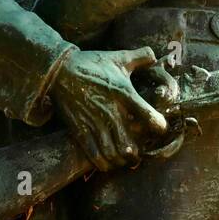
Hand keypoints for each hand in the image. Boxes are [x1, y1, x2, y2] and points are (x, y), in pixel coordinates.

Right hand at [51, 47, 175, 171]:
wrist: (58, 71)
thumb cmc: (91, 64)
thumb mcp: (118, 58)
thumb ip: (141, 57)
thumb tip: (156, 55)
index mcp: (124, 94)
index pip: (149, 117)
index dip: (159, 127)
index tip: (160, 129)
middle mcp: (111, 112)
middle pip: (131, 146)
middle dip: (139, 153)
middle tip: (141, 152)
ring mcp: (94, 124)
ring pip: (113, 155)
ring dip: (122, 161)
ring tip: (126, 159)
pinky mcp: (80, 131)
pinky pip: (95, 155)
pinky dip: (104, 163)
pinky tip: (109, 163)